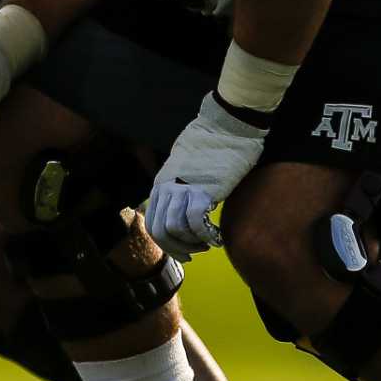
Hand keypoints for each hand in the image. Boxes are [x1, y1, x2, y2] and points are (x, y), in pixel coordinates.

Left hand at [148, 92, 268, 259]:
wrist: (228, 126)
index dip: (165, 244)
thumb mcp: (184, 168)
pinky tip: (217, 237)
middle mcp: (166, 188)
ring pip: (175, 229)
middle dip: (176, 249)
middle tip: (194, 253)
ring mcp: (182, 189)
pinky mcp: (202, 190)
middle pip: (160, 231)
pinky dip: (206, 236)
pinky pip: (196, 223)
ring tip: (206, 243)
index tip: (182, 252)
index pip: (152, 224)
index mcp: (160, 184)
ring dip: (191, 243)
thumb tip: (181, 209)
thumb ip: (178, 188)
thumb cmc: (212, 146)